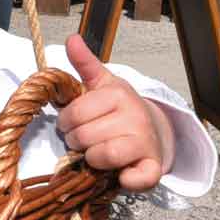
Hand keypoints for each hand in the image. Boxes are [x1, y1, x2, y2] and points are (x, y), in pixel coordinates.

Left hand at [57, 33, 171, 191]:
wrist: (152, 132)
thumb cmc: (119, 110)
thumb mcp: (101, 84)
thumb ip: (84, 64)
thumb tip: (71, 38)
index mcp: (118, 94)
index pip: (72, 114)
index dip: (67, 123)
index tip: (75, 123)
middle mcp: (134, 116)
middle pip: (83, 137)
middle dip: (77, 142)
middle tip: (86, 140)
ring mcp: (145, 142)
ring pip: (102, 156)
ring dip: (93, 160)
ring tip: (97, 153)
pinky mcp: (152, 168)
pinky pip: (136, 179)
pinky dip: (127, 180)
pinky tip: (120, 174)